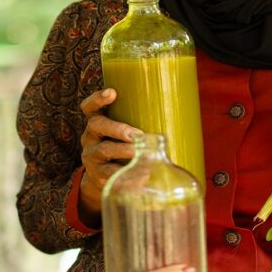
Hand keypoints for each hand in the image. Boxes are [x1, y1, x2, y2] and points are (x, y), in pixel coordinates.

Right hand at [77, 88, 140, 224]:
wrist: (102, 179)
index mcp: (97, 122)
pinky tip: (141, 175)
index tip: (112, 92)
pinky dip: (127, 174)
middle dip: (118, 129)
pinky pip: (110, 174)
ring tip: (142, 155)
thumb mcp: (123, 134)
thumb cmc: (121, 148)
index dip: (98, 99)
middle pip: (98, 125)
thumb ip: (140, 124)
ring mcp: (92, 156)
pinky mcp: (97, 176)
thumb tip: (181, 113)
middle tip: (138, 135)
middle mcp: (90, 137)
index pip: (90, 106)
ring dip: (124, 151)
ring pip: (104, 150)